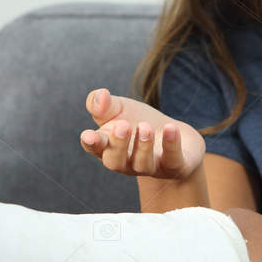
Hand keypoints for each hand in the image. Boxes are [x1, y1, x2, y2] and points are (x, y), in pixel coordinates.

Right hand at [79, 88, 205, 179]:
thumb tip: (100, 95)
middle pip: (115, 161)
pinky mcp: (173, 166)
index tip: (88, 135)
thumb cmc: (138, 120)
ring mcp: (150, 166)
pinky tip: (171, 128)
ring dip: (143, 146)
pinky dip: (171, 144)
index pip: (94, 147)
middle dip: (118, 145)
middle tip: (123, 126)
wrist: (172, 131)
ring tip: (146, 127)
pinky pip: (172, 160)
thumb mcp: (119, 107)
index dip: (91, 143)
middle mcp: (125, 161)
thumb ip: (103, 103)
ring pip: (142, 164)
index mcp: (108, 147)